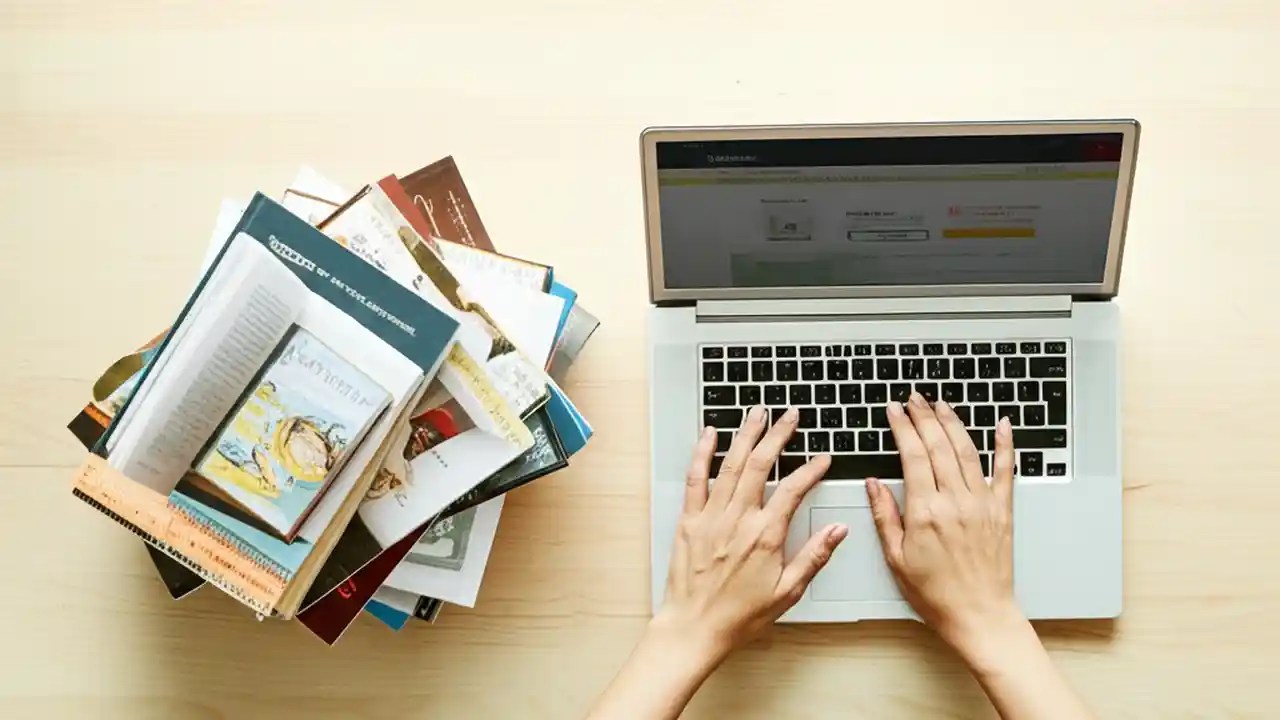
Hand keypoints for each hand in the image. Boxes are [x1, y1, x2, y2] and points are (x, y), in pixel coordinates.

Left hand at [586, 407, 847, 719]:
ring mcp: (711, 517)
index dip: (811, 470)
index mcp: (765, 536)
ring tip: (757, 413)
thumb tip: (838, 531)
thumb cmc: (739, 616)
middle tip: (790, 416)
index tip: (822, 458)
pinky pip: (694, 479)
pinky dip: (701, 453)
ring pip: (730, 465)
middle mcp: (738, 520)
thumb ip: (814, 556)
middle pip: (760, 465)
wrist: (695, 628)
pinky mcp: (689, 521)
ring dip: (745, 435)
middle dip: (778, 435)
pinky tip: (709, 434)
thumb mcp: (787, 592)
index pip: (793, 490)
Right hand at [866, 393, 1021, 662]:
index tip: (894, 411)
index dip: (902, 427)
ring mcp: (982, 503)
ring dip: (953, 422)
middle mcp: (955, 501)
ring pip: (968, 450)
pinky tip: (1003, 425)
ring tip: (940, 405)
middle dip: (924, 416)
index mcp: (925, 512)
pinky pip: (1006, 470)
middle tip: (913, 399)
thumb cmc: (936, 593)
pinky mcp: (1002, 511)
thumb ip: (884, 516)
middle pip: (939, 445)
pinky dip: (1005, 445)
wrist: (980, 615)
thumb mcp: (896, 557)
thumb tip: (874, 484)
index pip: (912, 455)